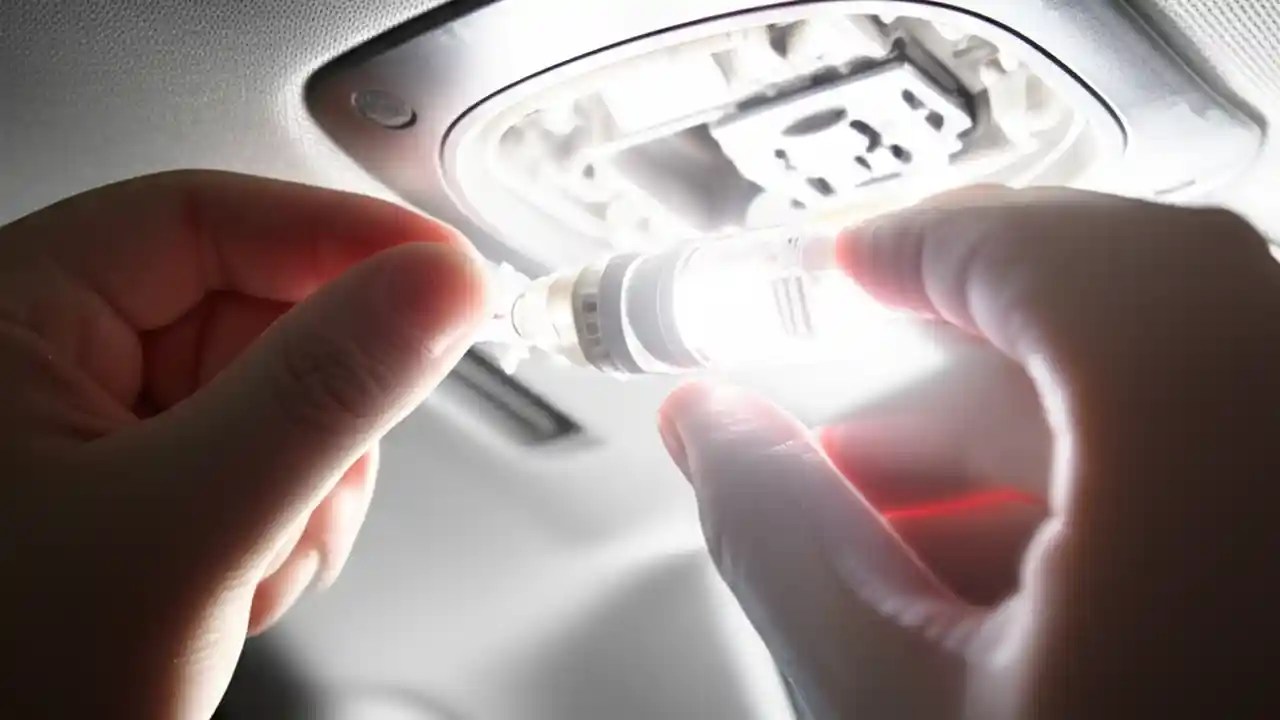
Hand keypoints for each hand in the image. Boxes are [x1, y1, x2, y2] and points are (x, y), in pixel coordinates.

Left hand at [0, 171, 485, 717]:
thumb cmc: (7, 684)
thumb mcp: (181, 528)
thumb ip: (318, 395)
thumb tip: (437, 288)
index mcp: (10, 318)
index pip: (204, 217)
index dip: (337, 240)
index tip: (446, 277)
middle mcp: (51, 361)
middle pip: (255, 311)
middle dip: (317, 410)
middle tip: (325, 479)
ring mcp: (98, 431)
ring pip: (276, 395)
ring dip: (306, 483)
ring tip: (255, 563)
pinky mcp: (144, 489)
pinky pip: (264, 460)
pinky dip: (288, 519)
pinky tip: (247, 578)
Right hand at [657, 187, 1279, 717]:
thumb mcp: (894, 714)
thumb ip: (784, 538)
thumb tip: (711, 429)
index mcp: (1228, 474)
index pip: (1091, 265)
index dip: (944, 243)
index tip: (841, 270)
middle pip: (1119, 350)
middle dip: (948, 402)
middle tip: (826, 472)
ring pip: (1172, 427)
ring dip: (1020, 474)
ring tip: (908, 581)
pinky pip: (1221, 491)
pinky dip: (1110, 520)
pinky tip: (1021, 615)